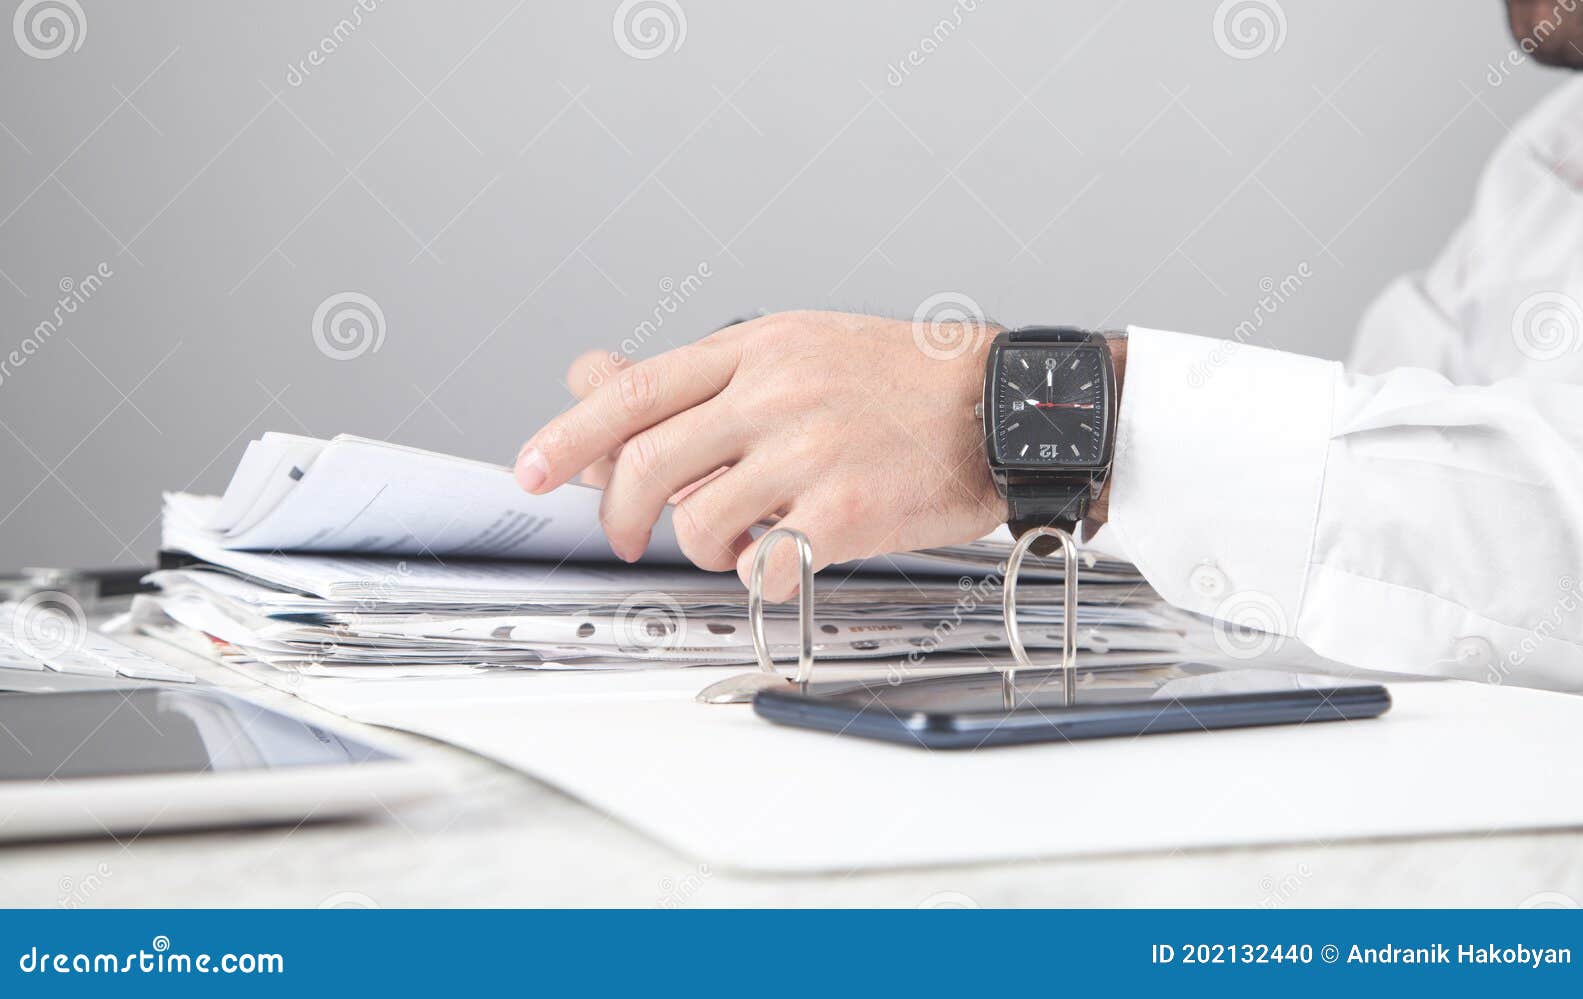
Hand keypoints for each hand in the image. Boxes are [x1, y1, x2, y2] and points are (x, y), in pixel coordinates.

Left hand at [515, 310, 1009, 598]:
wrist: (1003, 406)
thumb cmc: (903, 382)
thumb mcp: (795, 348)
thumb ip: (699, 376)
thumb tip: (593, 378)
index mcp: (757, 348)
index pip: (635, 390)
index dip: (569, 435)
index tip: (530, 468)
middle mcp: (777, 392)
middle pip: (648, 460)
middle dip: (617, 510)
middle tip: (623, 532)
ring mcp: (812, 450)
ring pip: (698, 521)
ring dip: (703, 546)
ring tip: (741, 536)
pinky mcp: (847, 509)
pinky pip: (764, 565)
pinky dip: (760, 575)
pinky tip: (788, 556)